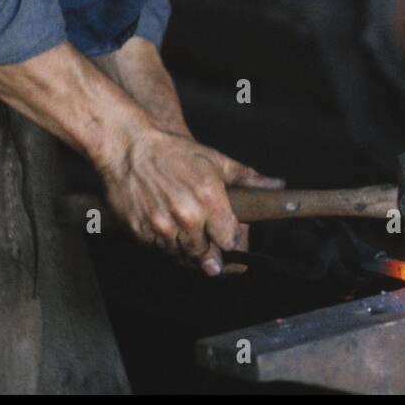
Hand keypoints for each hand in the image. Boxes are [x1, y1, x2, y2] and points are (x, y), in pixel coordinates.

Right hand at [100, 126, 283, 274]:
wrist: (127, 147)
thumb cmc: (172, 152)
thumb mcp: (214, 159)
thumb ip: (246, 178)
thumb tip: (277, 186)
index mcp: (209, 199)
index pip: (231, 241)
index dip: (236, 244)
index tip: (235, 244)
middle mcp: (187, 216)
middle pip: (208, 256)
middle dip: (215, 254)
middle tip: (217, 254)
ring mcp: (162, 227)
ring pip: (184, 257)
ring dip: (192, 254)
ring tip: (193, 240)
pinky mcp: (141, 233)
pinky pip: (161, 251)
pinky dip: (169, 247)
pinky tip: (172, 233)